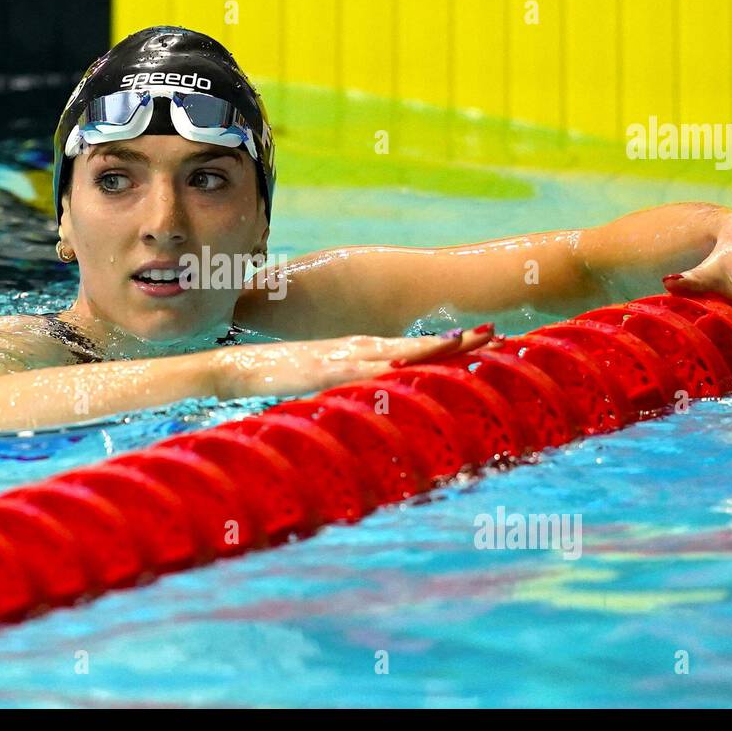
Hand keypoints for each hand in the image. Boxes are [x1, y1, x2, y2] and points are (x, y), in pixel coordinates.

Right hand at [214, 326, 494, 399]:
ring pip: (398, 351)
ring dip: (434, 349)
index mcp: (358, 350)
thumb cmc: (276, 375)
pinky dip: (390, 366)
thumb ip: (346, 384)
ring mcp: (343, 357)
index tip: (480, 339)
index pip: (411, 345)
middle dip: (456, 341)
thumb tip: (371, 398)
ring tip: (469, 342)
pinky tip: (412, 366)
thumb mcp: (321, 381)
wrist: (237, 366)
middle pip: (416, 344)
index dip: (446, 343)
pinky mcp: (326, 368)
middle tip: (495, 332)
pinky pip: (364, 369)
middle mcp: (357, 348)